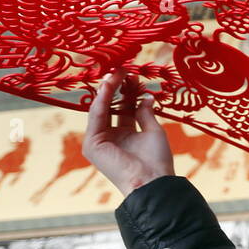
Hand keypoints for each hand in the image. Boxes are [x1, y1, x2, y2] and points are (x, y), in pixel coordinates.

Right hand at [82, 67, 175, 197]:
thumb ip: (145, 113)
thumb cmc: (156, 159)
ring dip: (108, 89)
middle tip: (124, 69)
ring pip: (101, 109)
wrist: (152, 180)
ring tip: (117, 72)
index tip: (134, 75)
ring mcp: (100, 141)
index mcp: (126, 135)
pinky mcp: (92, 145)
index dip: (128, 91)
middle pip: (111, 106)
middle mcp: (111, 136)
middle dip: (117, 87)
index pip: (124, 108)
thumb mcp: (153, 131)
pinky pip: (96, 117)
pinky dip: (102, 100)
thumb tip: (146, 96)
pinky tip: (109, 85)